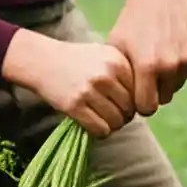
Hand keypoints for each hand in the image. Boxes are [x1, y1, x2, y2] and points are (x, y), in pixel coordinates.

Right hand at [1, 29, 135, 137]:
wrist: (43, 60)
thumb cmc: (77, 60)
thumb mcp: (104, 55)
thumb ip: (125, 73)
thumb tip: (144, 102)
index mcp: (117, 60)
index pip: (140, 92)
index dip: (132, 101)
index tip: (120, 101)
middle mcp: (106, 74)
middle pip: (130, 109)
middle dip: (123, 115)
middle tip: (111, 113)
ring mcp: (90, 90)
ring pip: (117, 122)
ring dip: (112, 125)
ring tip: (102, 118)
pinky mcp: (75, 106)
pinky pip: (101, 130)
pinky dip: (100, 131)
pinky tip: (92, 123)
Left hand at [107, 0, 186, 115]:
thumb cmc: (134, 17)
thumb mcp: (117, 44)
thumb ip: (119, 76)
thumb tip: (118, 102)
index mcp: (147, 67)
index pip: (147, 107)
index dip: (140, 102)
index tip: (136, 92)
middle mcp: (170, 66)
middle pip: (164, 98)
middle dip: (156, 90)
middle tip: (147, 71)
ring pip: (179, 85)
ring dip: (170, 77)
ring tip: (159, 54)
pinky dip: (183, 65)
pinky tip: (173, 46)